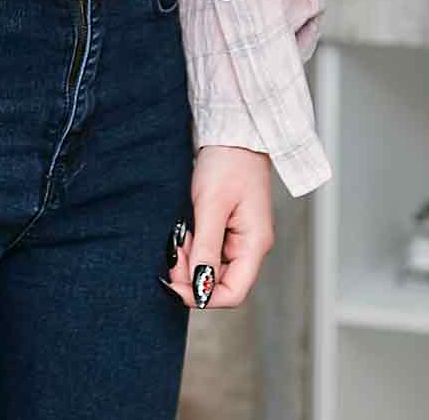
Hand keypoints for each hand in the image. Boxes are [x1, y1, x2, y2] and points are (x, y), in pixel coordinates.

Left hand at [166, 146, 273, 309]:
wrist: (234, 133)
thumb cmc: (228, 163)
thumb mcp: (211, 206)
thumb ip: (206, 248)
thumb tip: (198, 287)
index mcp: (254, 245)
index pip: (232, 293)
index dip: (201, 296)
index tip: (173, 285)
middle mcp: (250, 246)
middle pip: (219, 283)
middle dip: (191, 274)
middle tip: (173, 250)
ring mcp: (241, 238)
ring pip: (211, 268)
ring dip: (190, 259)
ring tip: (180, 235)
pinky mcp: (230, 229)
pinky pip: (210, 252)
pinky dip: (193, 247)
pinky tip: (186, 230)